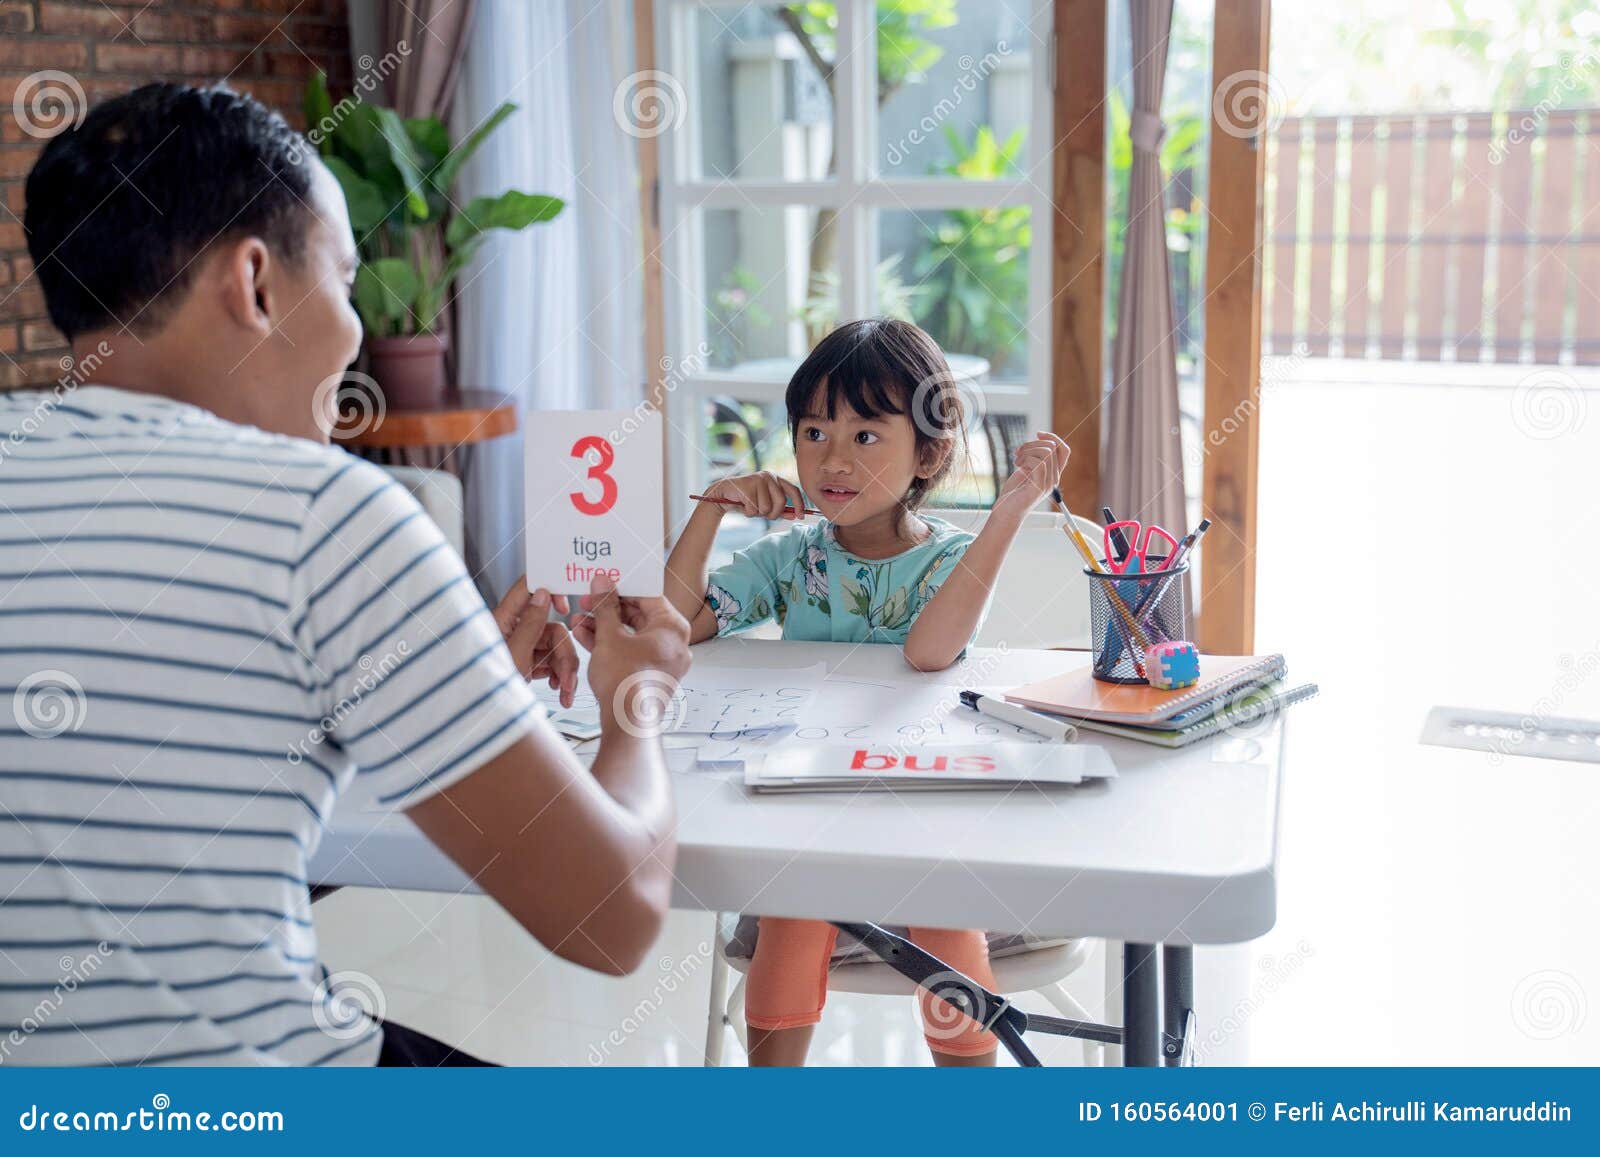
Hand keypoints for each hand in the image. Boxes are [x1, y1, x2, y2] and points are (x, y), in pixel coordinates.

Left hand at [492, 579, 578, 707]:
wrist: (481, 720)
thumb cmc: (486, 688)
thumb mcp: (514, 655)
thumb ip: (530, 624)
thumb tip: (543, 594)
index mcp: (503, 620)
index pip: (527, 589)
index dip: (549, 590)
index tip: (564, 606)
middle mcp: (512, 631)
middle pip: (550, 628)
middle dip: (564, 655)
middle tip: (568, 679)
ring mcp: (519, 649)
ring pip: (554, 649)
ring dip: (565, 671)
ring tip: (565, 693)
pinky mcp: (524, 665)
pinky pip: (549, 663)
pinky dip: (558, 676)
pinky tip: (559, 691)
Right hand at [571, 573, 691, 732]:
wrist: (627, 723)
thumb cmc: (626, 681)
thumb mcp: (610, 636)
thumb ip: (605, 606)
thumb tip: (603, 583)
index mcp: (673, 627)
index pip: (648, 596)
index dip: (622, 587)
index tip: (603, 584)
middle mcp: (674, 643)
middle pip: (640, 615)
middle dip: (608, 609)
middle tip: (586, 601)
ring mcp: (664, 662)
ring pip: (632, 635)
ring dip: (605, 626)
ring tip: (579, 620)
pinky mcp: (652, 676)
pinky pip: (631, 652)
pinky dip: (611, 644)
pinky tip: (585, 637)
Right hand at [701, 471, 807, 520]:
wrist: (723, 494)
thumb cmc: (746, 500)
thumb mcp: (765, 505)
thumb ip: (780, 509)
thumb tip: (795, 516)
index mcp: (776, 479)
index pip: (793, 490)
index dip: (799, 504)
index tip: (800, 516)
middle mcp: (769, 476)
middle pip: (780, 502)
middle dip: (772, 514)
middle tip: (761, 514)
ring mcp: (758, 480)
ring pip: (766, 508)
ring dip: (757, 513)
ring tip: (749, 506)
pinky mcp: (748, 486)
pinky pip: (753, 509)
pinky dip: (748, 513)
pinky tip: (742, 505)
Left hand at [995, 432, 1069, 514]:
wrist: (1006, 511)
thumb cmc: (1014, 492)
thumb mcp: (1026, 469)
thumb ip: (1035, 457)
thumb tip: (1039, 439)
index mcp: (1052, 473)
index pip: (1064, 450)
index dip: (1053, 438)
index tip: (1038, 434)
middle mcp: (1054, 478)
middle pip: (1052, 447)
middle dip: (1032, 444)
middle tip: (1018, 452)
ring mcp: (1048, 483)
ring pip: (1046, 452)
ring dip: (1027, 451)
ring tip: (1017, 461)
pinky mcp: (1039, 487)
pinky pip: (1039, 463)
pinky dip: (1026, 459)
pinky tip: (1017, 466)